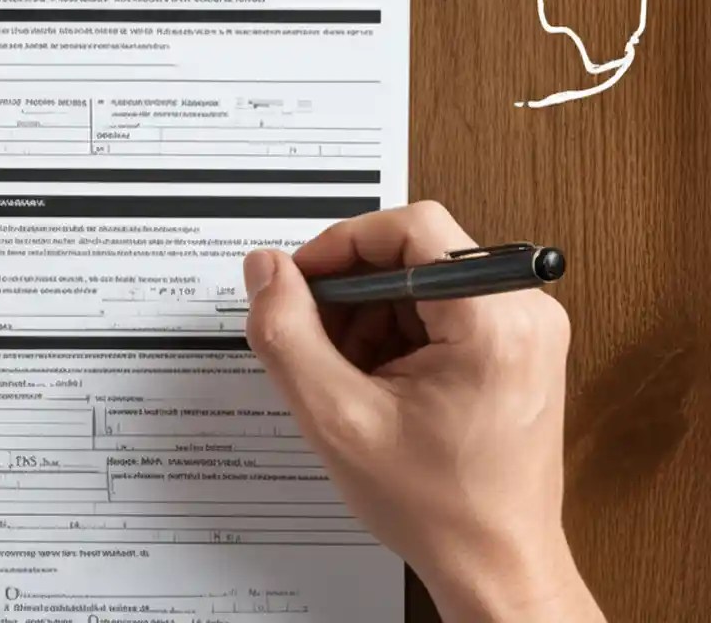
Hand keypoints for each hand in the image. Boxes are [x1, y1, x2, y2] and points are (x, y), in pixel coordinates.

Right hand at [242, 203, 602, 622]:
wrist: (493, 563)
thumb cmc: (441, 508)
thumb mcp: (338, 419)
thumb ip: (287, 335)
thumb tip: (266, 272)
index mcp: (495, 320)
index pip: (411, 227)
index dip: (341, 245)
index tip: (302, 280)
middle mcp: (523, 312)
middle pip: (414, 253)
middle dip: (350, 294)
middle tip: (317, 341)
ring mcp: (523, 329)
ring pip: (421, 283)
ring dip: (368, 318)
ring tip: (348, 377)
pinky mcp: (513, 347)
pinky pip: (439, 311)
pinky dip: (393, 337)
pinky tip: (375, 384)